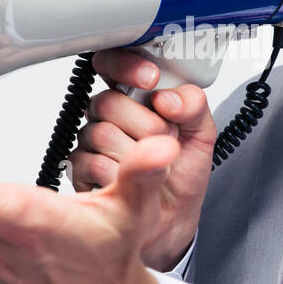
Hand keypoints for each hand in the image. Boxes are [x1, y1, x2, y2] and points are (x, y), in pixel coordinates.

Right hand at [68, 49, 216, 270]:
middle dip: (146, 126)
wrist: (171, 221)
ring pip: (100, 133)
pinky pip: (91, 162)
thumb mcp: (202, 135)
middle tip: (166, 141)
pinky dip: (120, 176)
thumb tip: (169, 97)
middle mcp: (109, 114)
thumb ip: (194, 106)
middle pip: (107, 102)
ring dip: (136, 155)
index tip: (150, 79)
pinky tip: (132, 181)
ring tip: (153, 166)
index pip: (113, 63)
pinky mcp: (80, 169)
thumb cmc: (181, 174)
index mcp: (136, 96)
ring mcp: (92, 141)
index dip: (126, 65)